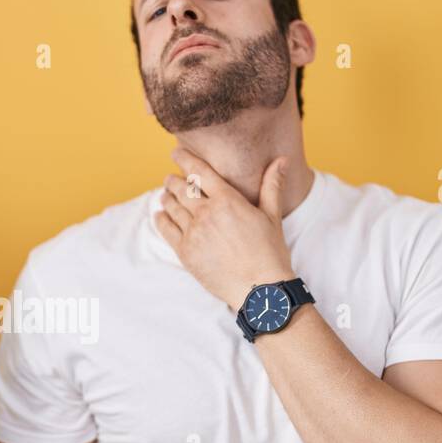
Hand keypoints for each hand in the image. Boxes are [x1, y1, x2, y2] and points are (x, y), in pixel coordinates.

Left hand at [154, 148, 295, 311]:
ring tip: (165, 194)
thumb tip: (281, 159)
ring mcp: (193, 233)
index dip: (185, 159)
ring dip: (167, 197)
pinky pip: (166, 230)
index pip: (200, 172)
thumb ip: (271, 185)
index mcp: (227, 201)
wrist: (259, 290)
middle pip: (181, 188)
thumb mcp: (272, 216)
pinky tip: (160, 214)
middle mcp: (206, 214)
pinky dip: (161, 219)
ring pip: (172, 207)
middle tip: (170, 178)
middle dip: (174, 180)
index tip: (177, 153)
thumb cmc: (270, 253)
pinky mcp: (185, 252)